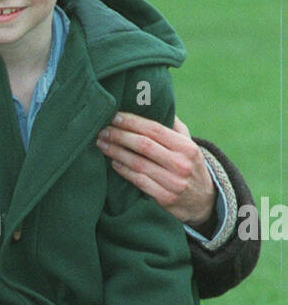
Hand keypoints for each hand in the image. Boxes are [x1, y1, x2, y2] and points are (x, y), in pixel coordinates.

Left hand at [97, 113, 215, 227]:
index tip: (114, 116)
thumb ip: (175, 127)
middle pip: (144, 145)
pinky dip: (124, 171)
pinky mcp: (165, 198)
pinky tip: (113, 163)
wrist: (203, 201)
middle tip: (102, 130)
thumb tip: (158, 103)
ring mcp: (173, 182)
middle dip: (119, 136)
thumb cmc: (189, 166)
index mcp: (186, 147)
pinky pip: (139, 181)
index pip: (155, 129)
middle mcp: (181, 164)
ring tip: (101, 144)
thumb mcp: (189, 145)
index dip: (132, 122)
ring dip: (116, 152)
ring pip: (138, 164)